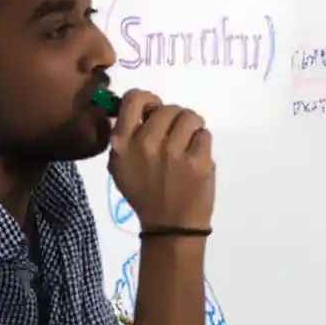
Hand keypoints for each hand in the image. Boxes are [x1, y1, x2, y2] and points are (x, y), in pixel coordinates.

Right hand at [107, 89, 214, 229]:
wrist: (169, 225)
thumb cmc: (145, 195)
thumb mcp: (121, 167)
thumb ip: (128, 137)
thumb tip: (145, 110)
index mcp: (122, 143)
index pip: (135, 99)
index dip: (150, 100)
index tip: (156, 110)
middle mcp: (146, 143)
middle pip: (169, 108)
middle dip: (176, 119)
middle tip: (177, 136)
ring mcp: (173, 151)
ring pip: (190, 117)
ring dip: (192, 127)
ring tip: (188, 145)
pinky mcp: (197, 160)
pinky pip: (204, 134)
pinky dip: (203, 143)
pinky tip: (196, 158)